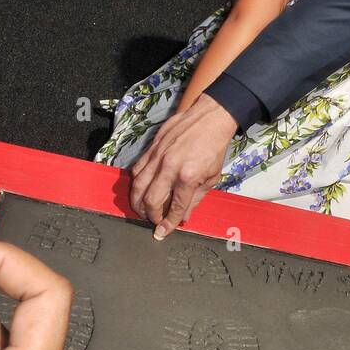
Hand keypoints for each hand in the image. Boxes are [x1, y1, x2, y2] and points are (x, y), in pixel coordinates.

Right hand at [129, 94, 236, 238]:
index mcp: (188, 177)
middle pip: (150, 200)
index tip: (162, 232)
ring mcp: (158, 156)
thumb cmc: (214, 147)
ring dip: (137, 202)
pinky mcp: (151, 148)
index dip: (168, 223)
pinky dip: (136, 183)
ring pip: (137, 186)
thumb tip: (184, 217)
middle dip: (149, 215)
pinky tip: (140, 190)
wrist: (210, 118)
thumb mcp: (212, 177)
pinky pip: (136, 170)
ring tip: (142, 210)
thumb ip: (196, 199)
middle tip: (153, 220)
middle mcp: (169, 167)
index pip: (175, 207)